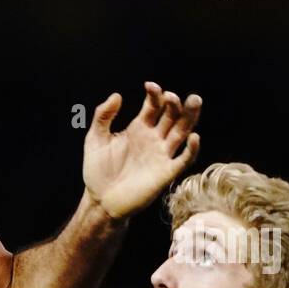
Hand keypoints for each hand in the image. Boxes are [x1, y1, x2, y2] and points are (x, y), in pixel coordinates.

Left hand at [82, 82, 201, 219]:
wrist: (100, 201)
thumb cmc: (97, 172)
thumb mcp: (95, 140)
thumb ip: (103, 117)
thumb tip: (117, 95)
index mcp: (139, 128)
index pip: (154, 105)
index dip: (155, 94)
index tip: (150, 86)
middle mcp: (154, 138)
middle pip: (172, 115)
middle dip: (175, 103)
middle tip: (172, 96)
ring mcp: (161, 154)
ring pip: (182, 131)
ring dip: (190, 116)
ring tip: (194, 100)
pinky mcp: (166, 172)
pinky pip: (184, 159)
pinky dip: (191, 149)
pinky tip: (193, 137)